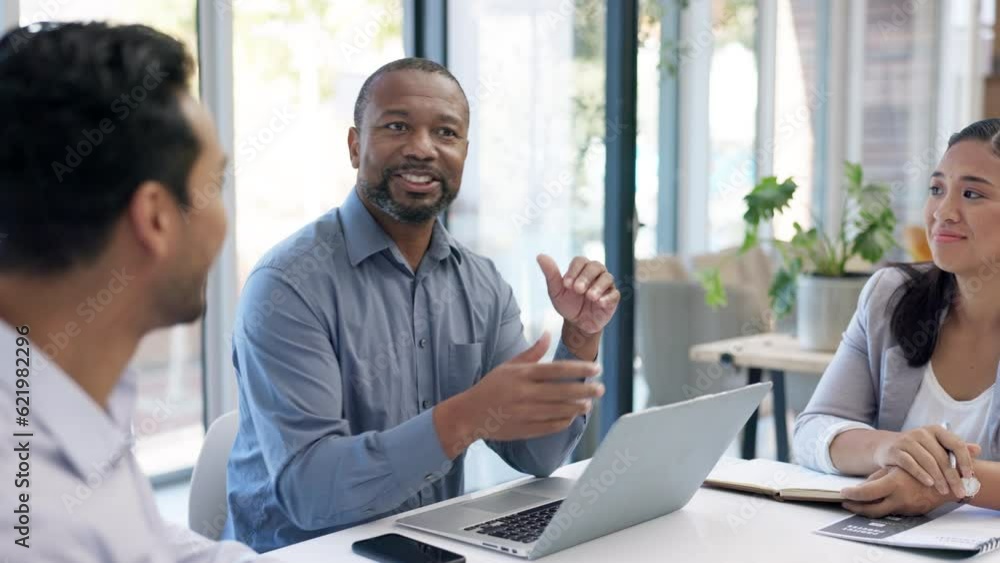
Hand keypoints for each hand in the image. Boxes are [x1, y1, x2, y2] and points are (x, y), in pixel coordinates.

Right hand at [433, 332, 603, 457]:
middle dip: (585, 390)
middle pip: (563, 391)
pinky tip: (572, 416)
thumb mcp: (509, 366)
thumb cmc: (491, 387)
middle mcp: (525, 393)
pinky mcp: (525, 429)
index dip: (579, 369)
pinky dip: (564, 421)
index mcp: (522, 374)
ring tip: (589, 404)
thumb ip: (531, 352)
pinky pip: (551, 426)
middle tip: (601, 389)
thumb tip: (547, 334)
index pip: (557, 369)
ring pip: (560, 410)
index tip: (596, 369)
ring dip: (578, 407)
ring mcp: (525, 413)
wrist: (470, 414)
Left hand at [537, 254, 620, 334]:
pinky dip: (608, 298)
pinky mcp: (612, 298)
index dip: (574, 271)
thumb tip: (540, 256)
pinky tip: (600, 303)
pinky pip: (614, 294)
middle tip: (577, 289)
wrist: (577, 324)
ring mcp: (606, 285)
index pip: (580, 261)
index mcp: (581, 269)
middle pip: (596, 266)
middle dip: (586, 277)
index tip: (566, 284)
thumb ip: (551, 274)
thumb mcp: (556, 291)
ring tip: (589, 296)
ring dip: (598, 286)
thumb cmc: (567, 304)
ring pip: (607, 278)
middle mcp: (596, 273)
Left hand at [842, 467, 960, 517]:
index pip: (866, 493)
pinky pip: (893, 512)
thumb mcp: (897, 467)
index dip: (852, 494)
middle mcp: (900, 499)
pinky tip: (874, 503)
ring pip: (881, 513)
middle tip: (845, 503)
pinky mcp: (913, 513)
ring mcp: (907, 508)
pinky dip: (882, 508)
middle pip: (871, 510)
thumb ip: (878, 477)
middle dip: (856, 508)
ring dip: (867, 509)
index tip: (842, 493)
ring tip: (855, 503)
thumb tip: (859, 487)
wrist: (950, 480)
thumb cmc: (922, 466)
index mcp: (894, 484)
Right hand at [872, 425, 980, 497]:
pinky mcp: (894, 450)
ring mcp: (906, 440)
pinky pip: (910, 464)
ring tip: (944, 491)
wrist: (887, 447)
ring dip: (938, 478)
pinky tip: (929, 484)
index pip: (956, 443)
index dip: (965, 460)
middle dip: (952, 476)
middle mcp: (921, 432)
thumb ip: (956, 449)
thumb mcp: (937, 446)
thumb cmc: (918, 450)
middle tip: (959, 491)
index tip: (970, 476)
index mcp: (936, 430)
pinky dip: (921, 474)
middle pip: (942, 456)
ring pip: (927, 461)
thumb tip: (978, 449)